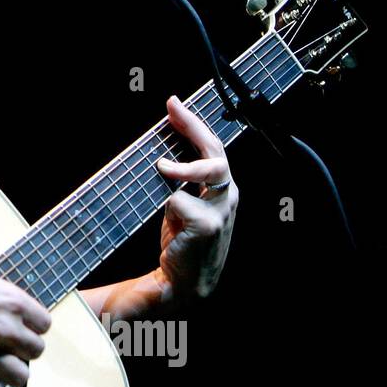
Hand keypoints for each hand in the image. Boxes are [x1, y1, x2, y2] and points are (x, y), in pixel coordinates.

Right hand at [0, 251, 51, 386]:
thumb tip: (6, 315)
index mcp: (11, 300)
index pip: (43, 325)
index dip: (29, 327)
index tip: (14, 327)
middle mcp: (4, 326)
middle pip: (36, 351)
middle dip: (20, 349)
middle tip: (0, 344)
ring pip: (20, 376)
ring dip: (7, 370)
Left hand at [153, 94, 237, 304]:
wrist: (183, 282)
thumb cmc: (181, 241)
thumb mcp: (181, 205)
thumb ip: (179, 180)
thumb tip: (159, 149)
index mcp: (223, 188)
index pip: (212, 147)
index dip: (193, 124)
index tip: (174, 104)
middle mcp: (227, 195)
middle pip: (216, 150)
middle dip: (194, 125)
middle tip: (173, 108)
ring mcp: (221, 210)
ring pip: (209, 170)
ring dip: (184, 165)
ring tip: (161, 166)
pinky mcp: (208, 224)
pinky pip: (180, 201)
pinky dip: (169, 206)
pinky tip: (171, 226)